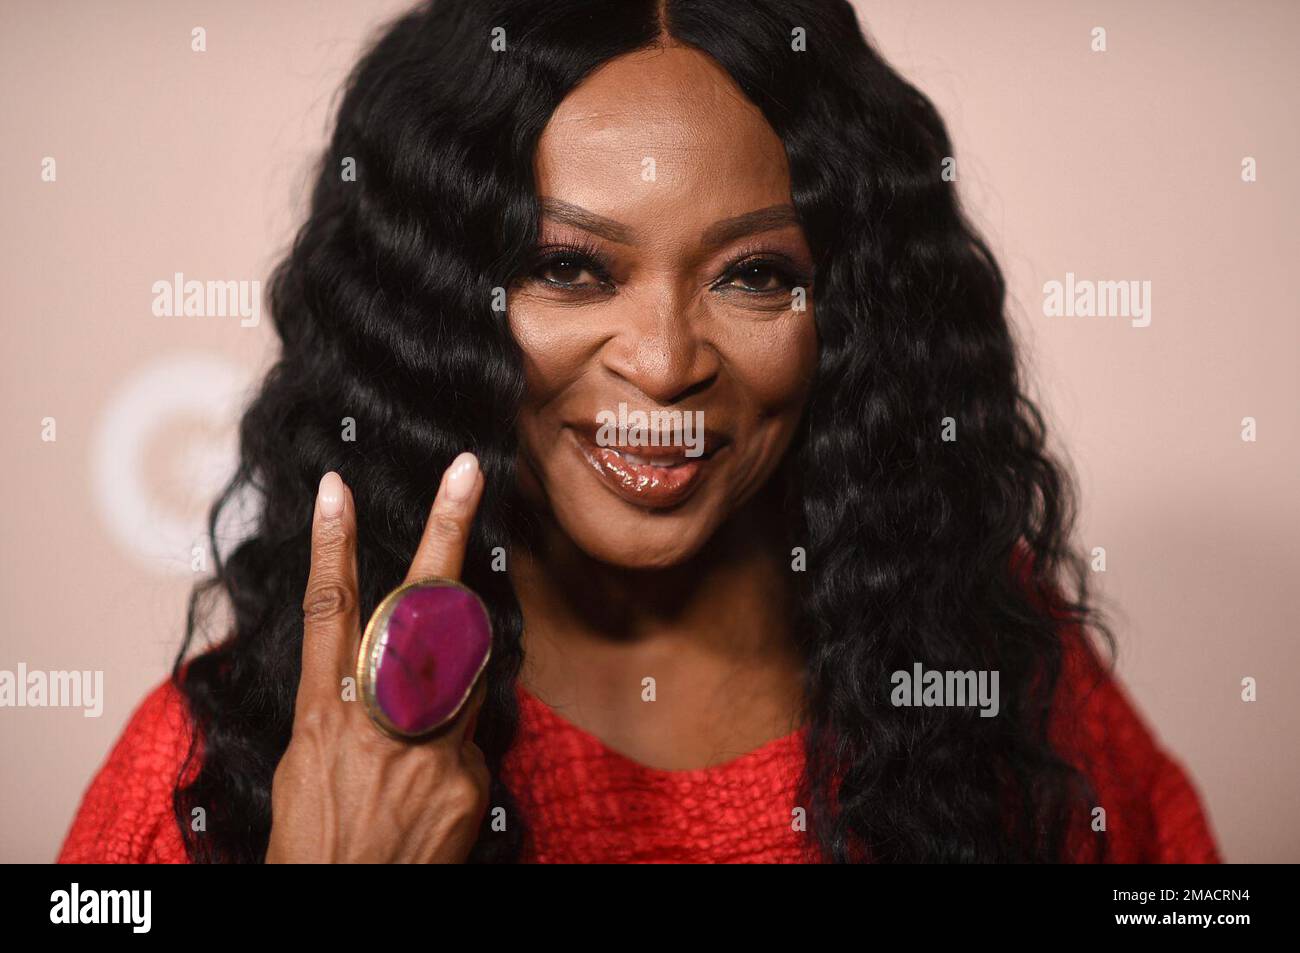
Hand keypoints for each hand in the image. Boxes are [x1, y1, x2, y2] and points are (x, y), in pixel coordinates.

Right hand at [266, 452, 488, 862]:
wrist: (347, 909)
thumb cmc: (316, 842)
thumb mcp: (306, 763)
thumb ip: (343, 707)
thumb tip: (378, 672)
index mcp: (323, 713)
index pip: (328, 610)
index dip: (330, 545)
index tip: (334, 489)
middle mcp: (380, 721)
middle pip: (422, 608)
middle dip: (444, 537)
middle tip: (465, 476)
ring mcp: (431, 747)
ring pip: (466, 669)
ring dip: (455, 670)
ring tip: (414, 724)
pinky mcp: (469, 780)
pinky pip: (474, 742)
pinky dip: (455, 756)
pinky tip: (428, 798)